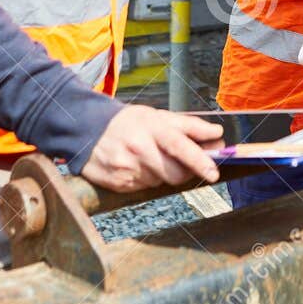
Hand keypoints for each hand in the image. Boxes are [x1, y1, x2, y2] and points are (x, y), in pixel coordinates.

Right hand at [79, 105, 223, 192]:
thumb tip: (216, 133)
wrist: (86, 129)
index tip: (214, 172)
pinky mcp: (119, 184)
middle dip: (187, 171)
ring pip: (162, 182)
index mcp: (152, 128)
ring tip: (152, 158)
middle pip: (175, 172)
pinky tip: (138, 165)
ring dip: (164, 174)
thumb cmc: (127, 121)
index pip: (181, 146)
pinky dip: (148, 179)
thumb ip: (188, 125)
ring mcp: (128, 168)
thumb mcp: (157, 115)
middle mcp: (139, 149)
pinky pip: (145, 188)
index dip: (199, 160)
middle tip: (186, 162)